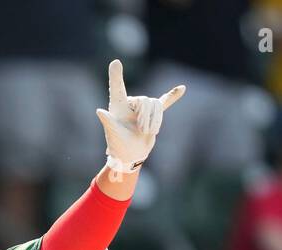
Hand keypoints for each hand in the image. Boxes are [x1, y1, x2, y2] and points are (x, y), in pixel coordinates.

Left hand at [95, 59, 184, 174]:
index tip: (115, 63)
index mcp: (118, 105)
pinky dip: (172, 96)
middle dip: (146, 117)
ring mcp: (143, 108)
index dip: (116, 75)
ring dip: (155, 121)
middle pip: (146, 100)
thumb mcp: (113, 134)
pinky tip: (182, 89)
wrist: (131, 155)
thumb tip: (99, 111)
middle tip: (141, 130)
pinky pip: (164, 102)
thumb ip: (108, 121)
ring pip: (156, 105)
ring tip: (147, 132)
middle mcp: (131, 103)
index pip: (117, 88)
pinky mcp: (153, 114)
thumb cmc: (118, 145)